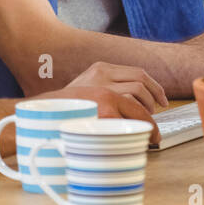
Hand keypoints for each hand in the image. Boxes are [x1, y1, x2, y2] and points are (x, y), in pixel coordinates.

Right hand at [51, 62, 166, 143]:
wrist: (41, 115)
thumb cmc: (65, 108)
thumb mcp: (85, 88)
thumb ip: (107, 89)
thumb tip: (136, 104)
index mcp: (100, 68)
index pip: (137, 74)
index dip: (155, 88)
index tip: (161, 102)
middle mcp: (103, 77)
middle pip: (141, 85)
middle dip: (155, 102)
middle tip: (156, 117)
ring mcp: (104, 94)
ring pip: (138, 101)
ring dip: (147, 116)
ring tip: (145, 127)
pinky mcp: (104, 111)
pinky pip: (130, 117)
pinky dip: (138, 126)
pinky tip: (136, 135)